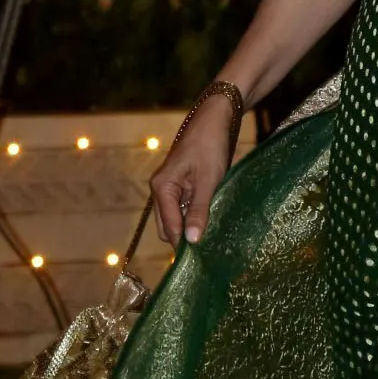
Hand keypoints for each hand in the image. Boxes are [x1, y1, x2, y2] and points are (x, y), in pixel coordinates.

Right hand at [151, 94, 236, 246]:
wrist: (215, 118)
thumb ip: (199, 210)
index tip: (199, 260)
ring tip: (212, 236)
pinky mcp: (183, 184)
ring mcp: (171, 187)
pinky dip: (195, 215)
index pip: (169, 226)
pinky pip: (184, 207)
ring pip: (177, 218)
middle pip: (169, 226)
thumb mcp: (209, 180)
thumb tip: (192, 241)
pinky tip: (211, 220)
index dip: (183, 243)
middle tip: (209, 249)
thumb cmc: (210, 145)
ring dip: (192, 226)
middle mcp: (162, 189)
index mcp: (162, 187)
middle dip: (185, 237)